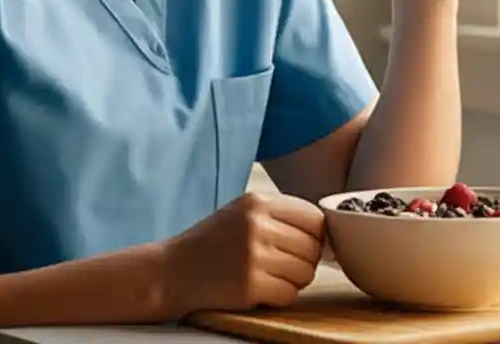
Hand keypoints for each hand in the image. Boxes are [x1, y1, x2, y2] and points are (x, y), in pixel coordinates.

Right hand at [160, 192, 323, 317]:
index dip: (315, 235)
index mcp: (257, 202)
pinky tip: (258, 289)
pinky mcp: (250, 285)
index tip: (302, 245)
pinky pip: (290, 294)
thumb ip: (279, 216)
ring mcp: (254, 255)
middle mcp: (257, 224)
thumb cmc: (211, 244)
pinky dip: (279, 297)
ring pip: (306, 272)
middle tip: (279, 264)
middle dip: (304, 260)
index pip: (314, 217)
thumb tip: (326, 232)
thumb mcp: (241, 214)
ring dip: (292, 280)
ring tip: (267, 275)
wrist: (173, 270)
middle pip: (314, 247)